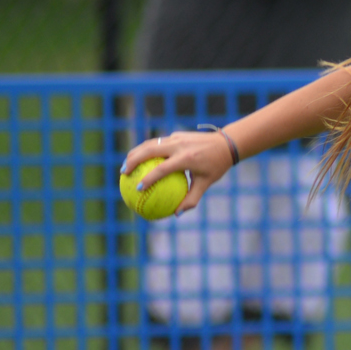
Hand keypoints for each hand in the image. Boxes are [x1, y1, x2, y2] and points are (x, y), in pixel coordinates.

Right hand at [119, 130, 235, 215]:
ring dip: (135, 153)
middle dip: (133, 160)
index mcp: (186, 158)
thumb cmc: (216, 166)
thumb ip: (192, 199)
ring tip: (125, 166)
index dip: (149, 178)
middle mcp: (179, 146)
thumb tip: (177, 214)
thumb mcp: (206, 183)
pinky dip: (145, 150)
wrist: (226, 143)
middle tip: (123, 173)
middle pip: (149, 150)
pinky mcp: (176, 135)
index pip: (162, 169)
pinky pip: (156, 142)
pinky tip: (138, 160)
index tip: (138, 188)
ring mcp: (176, 138)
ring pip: (150, 143)